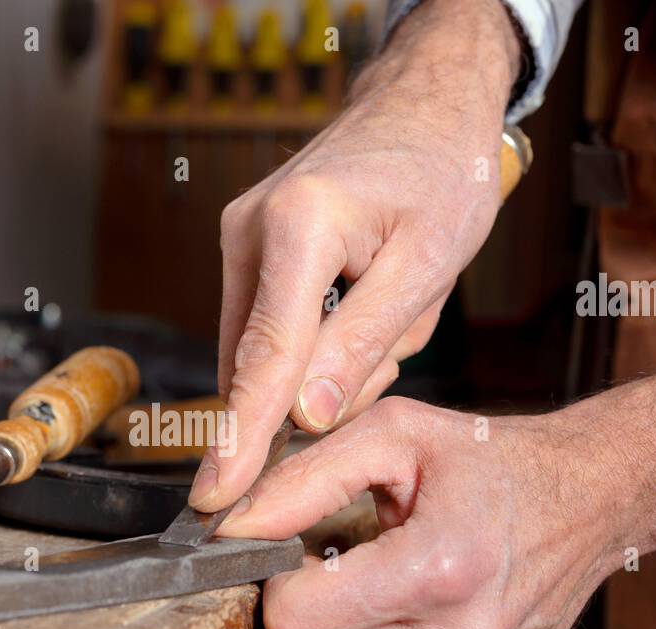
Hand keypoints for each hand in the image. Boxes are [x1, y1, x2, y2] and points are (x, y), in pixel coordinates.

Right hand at [190, 0, 522, 512]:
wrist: (425, 106)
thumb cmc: (441, 173)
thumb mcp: (428, 263)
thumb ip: (363, 344)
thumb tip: (305, 417)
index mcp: (299, 226)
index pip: (265, 358)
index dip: (242, 436)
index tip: (214, 496)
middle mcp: (250, 232)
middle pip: (262, 362)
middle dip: (324, 384)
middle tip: (393, 332)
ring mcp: (242, 241)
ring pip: (267, 353)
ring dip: (327, 360)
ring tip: (387, 299)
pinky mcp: (248, 253)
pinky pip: (271, 330)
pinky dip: (315, 342)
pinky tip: (361, 302)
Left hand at [218, 350, 655, 628]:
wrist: (593, 496)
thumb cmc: (494, 462)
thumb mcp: (394, 434)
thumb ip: (303, 479)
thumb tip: (232, 527)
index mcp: (438, 566)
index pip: (295, 623)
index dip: (278, 587)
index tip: (300, 559)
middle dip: (301, 621)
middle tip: (332, 574)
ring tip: (370, 600)